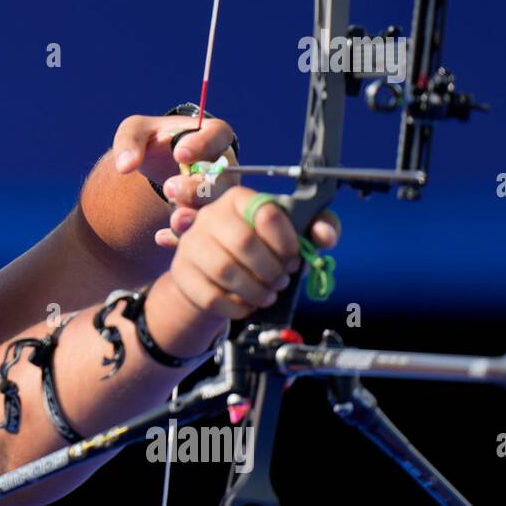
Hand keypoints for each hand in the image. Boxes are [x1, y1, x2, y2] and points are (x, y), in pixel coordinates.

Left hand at [110, 112, 241, 247]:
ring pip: (217, 209)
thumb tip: (125, 166)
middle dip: (198, 187)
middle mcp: (224, 167)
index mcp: (213, 135)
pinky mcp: (210, 218)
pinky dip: (182, 237)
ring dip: (195, 215)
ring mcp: (220, 194)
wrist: (157, 165)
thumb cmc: (152, 142)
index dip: (203, 145)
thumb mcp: (136, 132)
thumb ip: (129, 142)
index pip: (218, 135)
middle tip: (170, 188)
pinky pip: (203, 232)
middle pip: (223, 180)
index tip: (179, 154)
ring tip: (174, 218)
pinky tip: (161, 237)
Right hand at [167, 185, 341, 320]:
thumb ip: (318, 228)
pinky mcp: (182, 274)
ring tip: (267, 294)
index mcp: (239, 199)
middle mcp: (210, 216)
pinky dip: (237, 306)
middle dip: (271, 269)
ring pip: (225, 271)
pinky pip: (211, 296)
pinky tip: (248, 304)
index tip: (294, 258)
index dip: (287, 242)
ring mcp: (191, 245)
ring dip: (255, 290)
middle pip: (243, 242)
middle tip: (281, 281)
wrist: (214, 272)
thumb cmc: (259, 250)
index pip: (266, 212)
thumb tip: (323, 235)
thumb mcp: (290, 235)